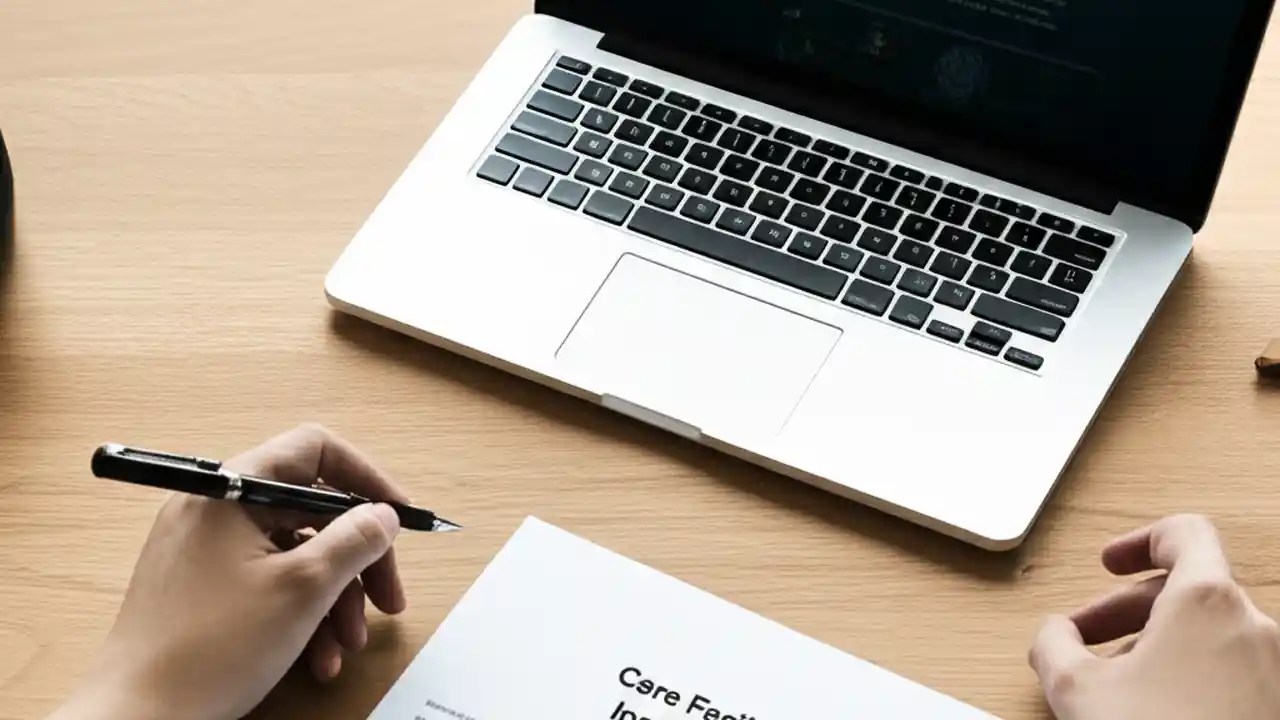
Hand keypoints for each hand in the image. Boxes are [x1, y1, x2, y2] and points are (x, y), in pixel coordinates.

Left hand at [50, 425, 411, 719]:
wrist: (136, 717)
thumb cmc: (210, 648)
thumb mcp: (303, 588)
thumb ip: (355, 541)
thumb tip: (383, 516)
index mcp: (230, 490)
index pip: (314, 450)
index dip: (366, 479)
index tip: (400, 518)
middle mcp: (215, 509)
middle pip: (312, 510)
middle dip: (359, 558)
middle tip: (389, 599)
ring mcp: (207, 549)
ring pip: (296, 553)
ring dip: (335, 597)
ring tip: (346, 645)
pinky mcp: (204, 586)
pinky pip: (269, 581)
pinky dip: (301, 613)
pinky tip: (317, 657)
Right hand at [1030, 514, 1279, 718]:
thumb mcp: (1076, 690)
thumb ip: (1052, 644)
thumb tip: (1052, 634)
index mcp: (1207, 600)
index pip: (1183, 533)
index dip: (1138, 542)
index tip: (1107, 565)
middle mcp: (1255, 627)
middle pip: (1191, 589)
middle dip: (1128, 610)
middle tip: (1082, 639)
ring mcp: (1277, 671)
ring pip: (1213, 636)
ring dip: (1159, 647)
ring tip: (1116, 688)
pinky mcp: (1277, 705)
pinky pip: (1235, 673)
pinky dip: (1193, 677)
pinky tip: (1155, 714)